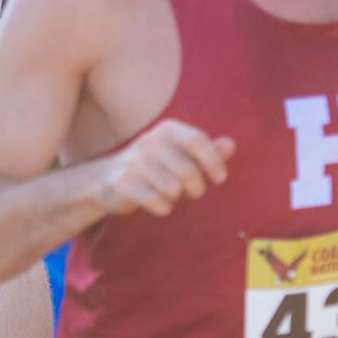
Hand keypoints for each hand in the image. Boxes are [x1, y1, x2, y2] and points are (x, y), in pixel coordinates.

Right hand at [97, 120, 233, 217]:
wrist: (107, 178)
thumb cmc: (154, 165)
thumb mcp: (180, 153)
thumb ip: (207, 149)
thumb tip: (231, 145)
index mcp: (167, 130)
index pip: (197, 140)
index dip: (213, 162)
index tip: (220, 178)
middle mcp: (149, 142)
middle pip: (188, 170)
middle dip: (197, 188)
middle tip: (194, 192)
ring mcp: (133, 162)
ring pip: (173, 189)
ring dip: (177, 198)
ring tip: (170, 194)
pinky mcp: (122, 183)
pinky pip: (157, 202)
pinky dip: (163, 208)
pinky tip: (157, 203)